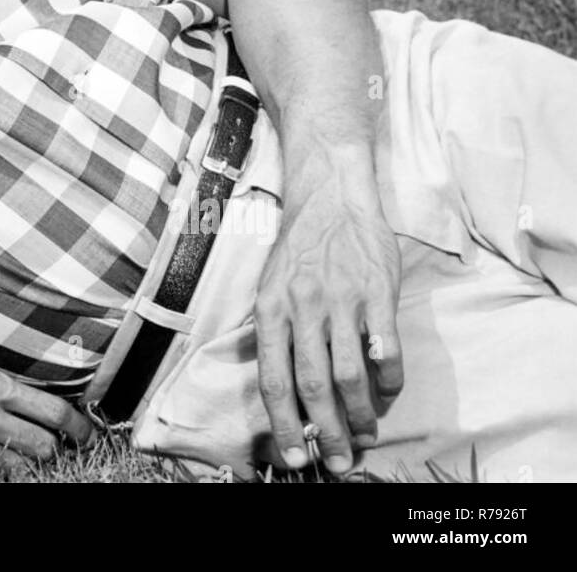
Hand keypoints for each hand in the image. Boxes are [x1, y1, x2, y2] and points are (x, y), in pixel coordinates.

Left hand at [253, 147, 402, 474]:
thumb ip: (277, 334)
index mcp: (270, 309)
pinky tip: (387, 392)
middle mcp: (303, 307)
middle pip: (313, 386)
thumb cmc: (299, 248)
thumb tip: (285, 394)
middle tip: (338, 463)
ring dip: (359, 415)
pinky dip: (388, 379)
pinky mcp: (377, 292)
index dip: (283, 424)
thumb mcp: (270, 286)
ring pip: (350, 374)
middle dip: (325, 433)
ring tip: (365, 436)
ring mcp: (342, 300)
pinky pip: (385, 348)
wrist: (330, 196)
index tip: (294, 458)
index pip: (272, 379)